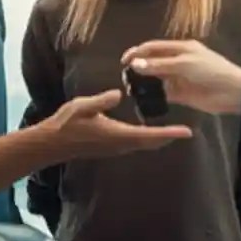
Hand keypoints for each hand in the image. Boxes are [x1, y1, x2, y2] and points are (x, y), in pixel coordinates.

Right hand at [39, 90, 191, 159]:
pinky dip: (148, 138)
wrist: (53, 143)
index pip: (150, 135)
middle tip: (186, 133)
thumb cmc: (66, 123)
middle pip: (151, 143)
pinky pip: (136, 143)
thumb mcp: (83, 107)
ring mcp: (116, 147)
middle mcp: (121, 144)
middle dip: (169, 137)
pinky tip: (150, 132)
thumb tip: (119, 93)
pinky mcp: (111, 146)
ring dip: (159, 139)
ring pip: (144, 145)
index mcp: (117, 134)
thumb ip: (102, 101)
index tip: (187, 132)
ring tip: (173, 131)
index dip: (170, 134)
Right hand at [120, 40, 240, 114]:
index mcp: (181, 47)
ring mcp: (179, 77)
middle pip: (153, 61)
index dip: (137, 52)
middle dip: (139, 67)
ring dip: (145, 81)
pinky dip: (153, 94)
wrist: (233, 92)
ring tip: (130, 88)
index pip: (153, 46)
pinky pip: (163, 92)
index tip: (123, 61)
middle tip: (125, 76)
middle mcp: (178, 61)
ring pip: (157, 77)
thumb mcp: (184, 64)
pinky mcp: (181, 93)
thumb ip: (160, 65)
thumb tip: (135, 64)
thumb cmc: (211, 72)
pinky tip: (143, 98)